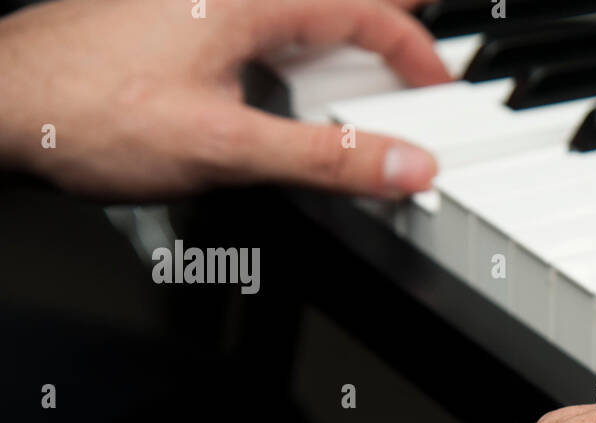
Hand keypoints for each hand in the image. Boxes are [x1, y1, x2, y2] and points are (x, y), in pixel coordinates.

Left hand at [0, 0, 448, 198]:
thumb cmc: (86, 113)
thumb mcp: (227, 148)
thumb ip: (327, 159)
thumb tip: (407, 165)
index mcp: (250, 1)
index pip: (365, 13)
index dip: (415, 52)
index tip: (442, 89)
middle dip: (388, 18)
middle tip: (427, 29)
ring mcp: (194, 4)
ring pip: (293, 11)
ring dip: (341, 34)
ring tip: (370, 64)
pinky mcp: (170, 25)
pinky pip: (255, 24)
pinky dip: (294, 47)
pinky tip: (287, 80)